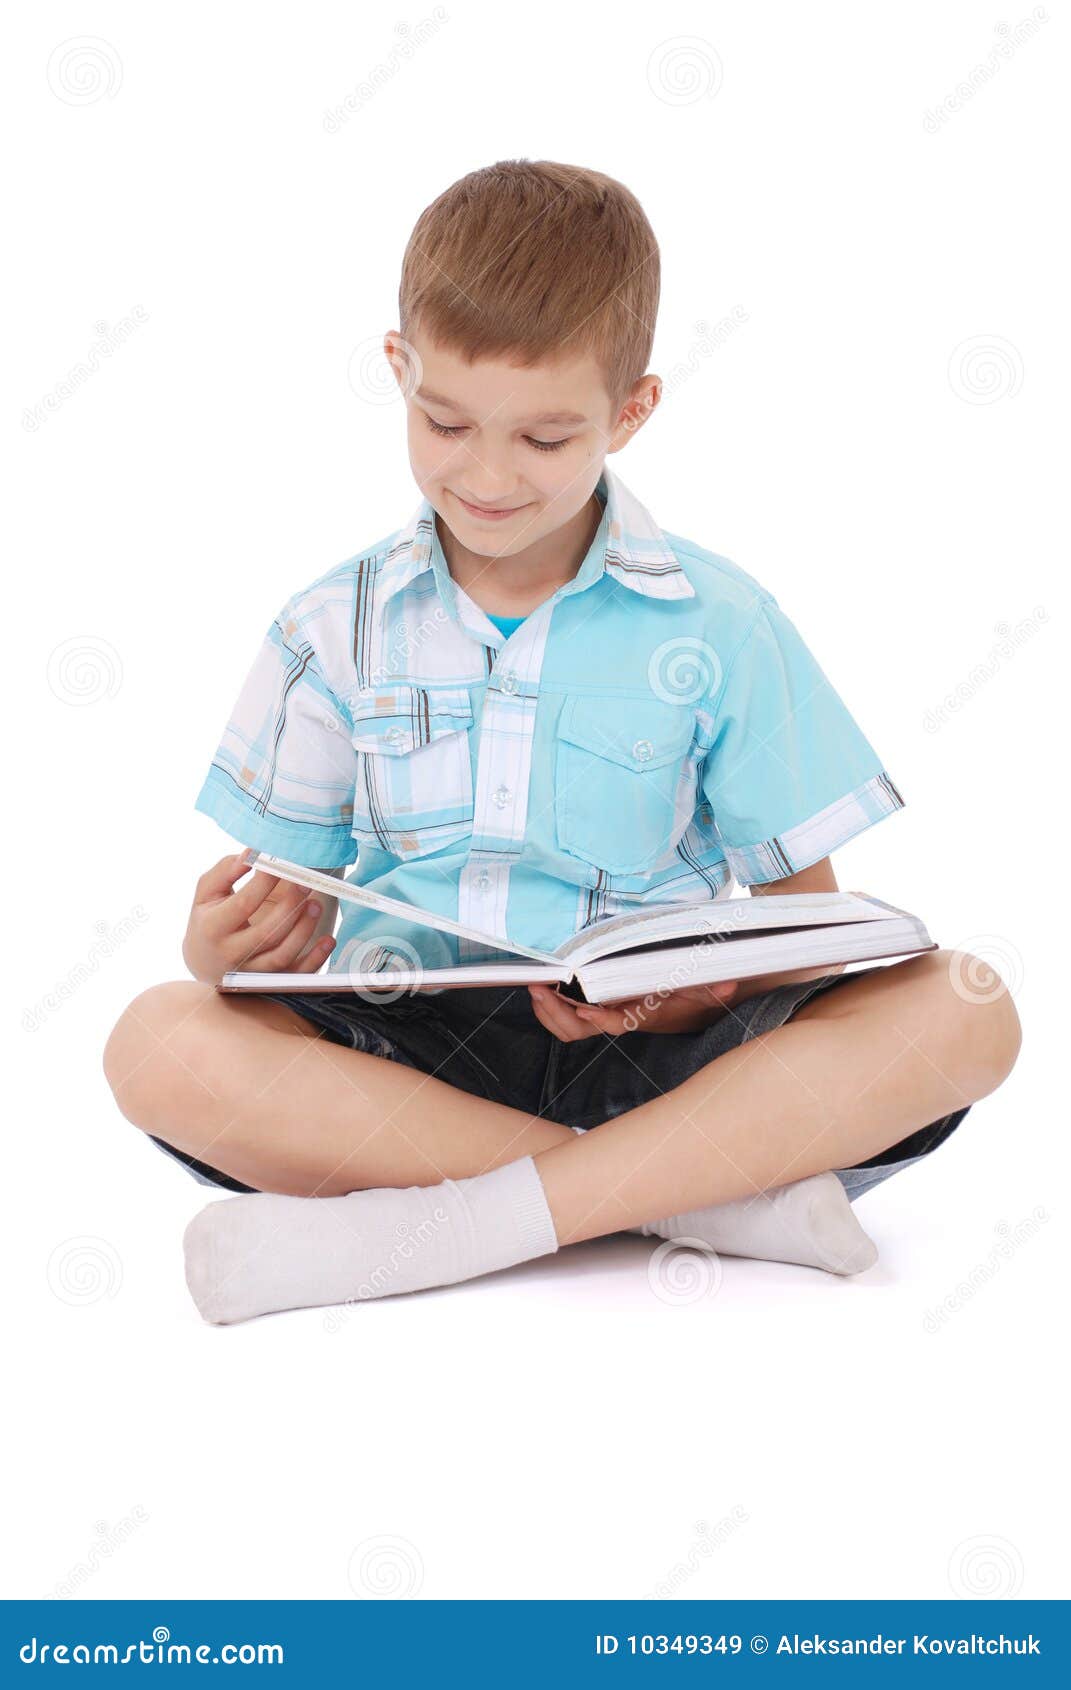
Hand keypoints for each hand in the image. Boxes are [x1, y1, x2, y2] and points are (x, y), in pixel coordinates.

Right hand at [182, 853, 335, 984]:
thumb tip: (252, 854)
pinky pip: (296, 976)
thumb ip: (225, 871)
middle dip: (290, 905)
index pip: (244, 904)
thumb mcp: (206, 894)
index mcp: (213, 928)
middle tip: (306, 882)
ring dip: (304, 930)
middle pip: (267, 932)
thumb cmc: (209, 919)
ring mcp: (252, 972)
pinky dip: (316, 959)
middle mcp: (232, 954)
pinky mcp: (270, 982)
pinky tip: (328, 939)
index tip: (280, 863)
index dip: (265, 882)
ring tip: (315, 905)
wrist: (204, 961)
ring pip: (283, 955)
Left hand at [527, 979, 740, 1042]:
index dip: (600, 1019)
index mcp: (640, 1015)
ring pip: (568, 1030)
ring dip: (547, 1013)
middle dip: (556, 1013)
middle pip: (579, 1030)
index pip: (617, 1022)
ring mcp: (603, 1020)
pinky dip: (549, 1012)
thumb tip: (729, 985)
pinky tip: (542, 992)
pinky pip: (565, 1024)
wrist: (684, 1008)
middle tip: (538, 988)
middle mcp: (618, 1020)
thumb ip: (712, 988)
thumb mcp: (701, 990)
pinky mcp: (593, 1015)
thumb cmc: (687, 997)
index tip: (586, 1009)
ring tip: (534, 988)